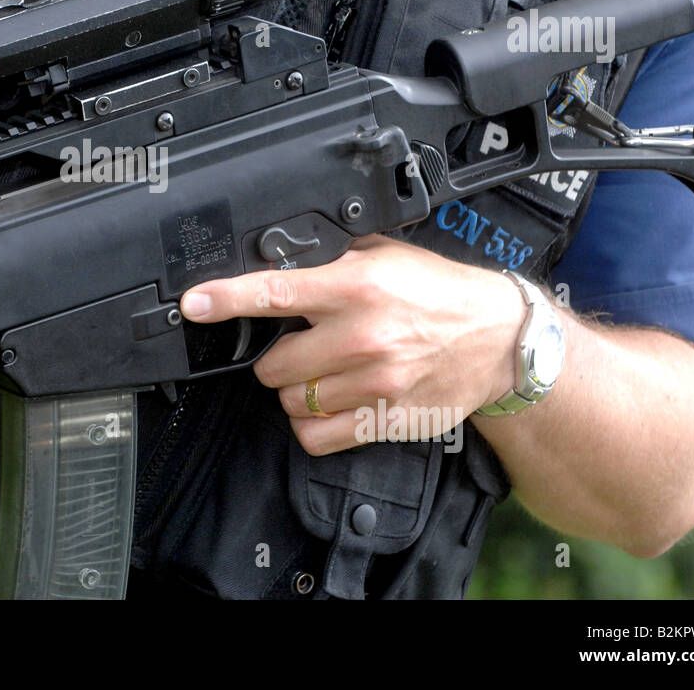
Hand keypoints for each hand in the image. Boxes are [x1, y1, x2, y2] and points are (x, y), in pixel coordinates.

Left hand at [178, 235, 524, 455]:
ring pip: (292, 403)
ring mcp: (375, 384)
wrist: (499, 339)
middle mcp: (362, 337)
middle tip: (302, 346)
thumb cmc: (439, 293)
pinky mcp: (386, 419)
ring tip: (324, 373)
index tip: (194, 304)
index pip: (276, 293)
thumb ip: (331, 259)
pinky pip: (318, 437)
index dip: (226, 299)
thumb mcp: (385, 256)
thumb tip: (279, 256)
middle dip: (277, 358)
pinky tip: (329, 405)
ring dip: (297, 391)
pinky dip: (312, 425)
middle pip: (274, 365)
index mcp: (356, 288)